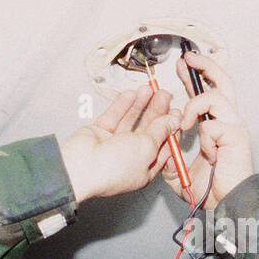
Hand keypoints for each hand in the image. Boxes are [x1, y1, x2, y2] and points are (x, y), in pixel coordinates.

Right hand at [60, 84, 176, 202]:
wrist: (80, 167)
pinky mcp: (100, 133)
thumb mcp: (147, 147)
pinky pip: (114, 116)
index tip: (177, 113)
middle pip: (148, 131)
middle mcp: (130, 158)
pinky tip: (132, 94)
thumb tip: (172, 121)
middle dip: (157, 112)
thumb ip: (160, 131)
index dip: (171, 129)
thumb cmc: (113, 168)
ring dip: (141, 105)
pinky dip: (123, 105)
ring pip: (131, 121)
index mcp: (145, 170)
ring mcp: (114, 145)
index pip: (163, 147)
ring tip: (150, 89)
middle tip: (164, 96)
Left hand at [150, 51, 253, 210]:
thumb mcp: (179, 169)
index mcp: (216, 125)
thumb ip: (170, 152)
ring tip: (185, 123)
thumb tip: (163, 137)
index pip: (205, 92)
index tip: (181, 66)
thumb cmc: (211, 189)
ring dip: (195, 105)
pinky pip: (212, 123)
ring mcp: (234, 126)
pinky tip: (207, 153)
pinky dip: (203, 135)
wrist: (227, 203)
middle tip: (188, 58)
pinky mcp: (236, 135)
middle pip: (222, 81)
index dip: (193, 77)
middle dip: (204, 66)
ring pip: (215, 96)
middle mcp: (228, 121)